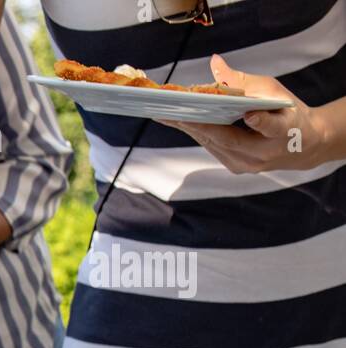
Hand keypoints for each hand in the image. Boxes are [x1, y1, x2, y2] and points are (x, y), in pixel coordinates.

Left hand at [157, 55, 331, 172]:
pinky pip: (212, 147)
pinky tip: (176, 120)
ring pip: (214, 144)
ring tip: (164, 113)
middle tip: (172, 110)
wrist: (303, 145)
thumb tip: (214, 61)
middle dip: (199, 123)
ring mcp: (247, 164)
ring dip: (189, 128)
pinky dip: (195, 131)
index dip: (261, 122)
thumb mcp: (273, 91)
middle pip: (229, 138)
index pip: (272, 128)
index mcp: (284, 131)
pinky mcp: (236, 167)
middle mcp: (264, 153)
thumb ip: (243, 80)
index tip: (249, 113)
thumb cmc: (287, 111)